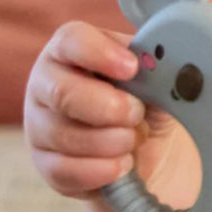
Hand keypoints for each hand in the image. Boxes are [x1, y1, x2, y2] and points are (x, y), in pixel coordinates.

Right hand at [24, 21, 178, 199]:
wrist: (147, 147)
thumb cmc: (145, 99)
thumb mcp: (153, 79)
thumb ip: (156, 69)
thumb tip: (172, 69)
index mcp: (71, 51)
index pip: (72, 40)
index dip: (100, 53)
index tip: (132, 68)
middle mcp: (47, 85)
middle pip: (63, 92)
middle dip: (108, 107)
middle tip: (137, 113)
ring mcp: (39, 127)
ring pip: (65, 136)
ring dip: (113, 141)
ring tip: (136, 138)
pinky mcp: (47, 165)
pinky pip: (67, 170)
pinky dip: (103, 169)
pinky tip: (125, 163)